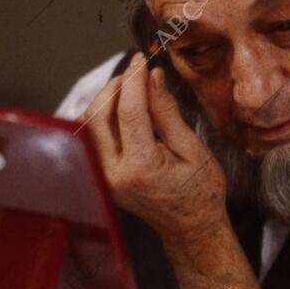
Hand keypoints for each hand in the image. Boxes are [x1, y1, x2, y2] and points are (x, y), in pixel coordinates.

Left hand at [77, 53, 226, 241]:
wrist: (190, 227)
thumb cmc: (199, 192)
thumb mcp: (193, 149)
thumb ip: (167, 113)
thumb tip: (153, 78)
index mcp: (142, 167)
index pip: (129, 112)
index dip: (134, 81)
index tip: (141, 61)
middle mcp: (115, 174)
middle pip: (99, 116)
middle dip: (115, 87)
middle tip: (134, 72)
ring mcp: (104, 177)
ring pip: (90, 126)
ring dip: (106, 101)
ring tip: (129, 88)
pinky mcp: (102, 177)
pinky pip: (93, 139)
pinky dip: (103, 117)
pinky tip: (121, 109)